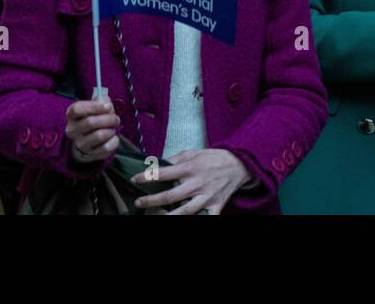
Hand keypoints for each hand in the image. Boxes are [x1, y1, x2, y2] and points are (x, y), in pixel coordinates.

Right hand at [64, 98, 118, 162]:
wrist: (86, 141)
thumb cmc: (92, 118)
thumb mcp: (94, 106)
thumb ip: (101, 101)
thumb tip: (107, 104)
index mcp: (71, 115)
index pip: (77, 109)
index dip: (94, 106)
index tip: (108, 106)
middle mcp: (72, 130)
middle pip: (90, 122)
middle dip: (108, 118)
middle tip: (116, 118)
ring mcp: (80, 144)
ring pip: (99, 135)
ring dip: (111, 130)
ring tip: (113, 128)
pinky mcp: (90, 154)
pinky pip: (106, 148)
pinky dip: (114, 141)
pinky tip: (113, 137)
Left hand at [131, 148, 250, 214]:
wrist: (239, 165)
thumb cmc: (213, 158)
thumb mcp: (194, 152)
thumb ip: (176, 158)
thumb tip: (157, 163)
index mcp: (190, 168)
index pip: (164, 172)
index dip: (147, 176)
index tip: (135, 179)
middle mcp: (197, 183)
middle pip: (170, 196)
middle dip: (151, 200)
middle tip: (138, 202)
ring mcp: (207, 197)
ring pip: (185, 211)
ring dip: (168, 216)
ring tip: (155, 217)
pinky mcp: (216, 206)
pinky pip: (206, 218)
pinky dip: (198, 221)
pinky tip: (183, 221)